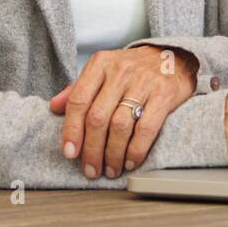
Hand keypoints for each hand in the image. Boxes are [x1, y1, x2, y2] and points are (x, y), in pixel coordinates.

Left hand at [48, 45, 198, 179]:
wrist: (173, 57)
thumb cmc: (133, 69)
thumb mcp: (104, 71)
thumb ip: (78, 89)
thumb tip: (54, 107)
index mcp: (100, 64)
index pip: (78, 100)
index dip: (71, 130)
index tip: (70, 153)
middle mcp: (120, 70)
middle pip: (98, 118)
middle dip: (92, 150)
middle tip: (91, 169)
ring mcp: (143, 82)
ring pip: (120, 126)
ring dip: (113, 154)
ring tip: (111, 169)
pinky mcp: (164, 94)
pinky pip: (146, 128)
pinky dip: (136, 150)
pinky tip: (130, 161)